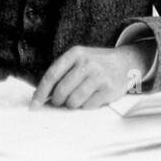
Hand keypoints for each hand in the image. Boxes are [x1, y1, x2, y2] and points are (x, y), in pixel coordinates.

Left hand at [30, 44, 150, 110]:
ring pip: (73, 101)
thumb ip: (62, 73)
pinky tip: (93, 97)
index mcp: (76, 54)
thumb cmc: (98, 63)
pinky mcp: (108, 89)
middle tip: (61, 101)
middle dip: (58, 101)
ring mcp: (99, 76)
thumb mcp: (80, 58)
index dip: (41, 93)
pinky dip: (87, 105)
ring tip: (79, 98)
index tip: (34, 105)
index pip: (52, 75)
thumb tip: (42, 96)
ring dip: (73, 104)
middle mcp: (87, 63)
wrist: (127, 61)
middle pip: (61, 91)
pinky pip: (88, 106)